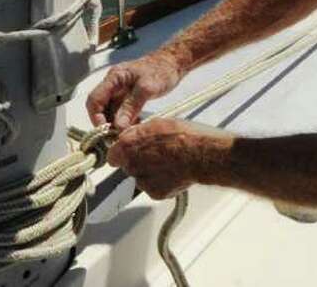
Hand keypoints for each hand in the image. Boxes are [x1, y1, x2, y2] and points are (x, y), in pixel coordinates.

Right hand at [86, 50, 182, 129]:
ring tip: (126, 134)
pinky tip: (134, 126)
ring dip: (115, 124)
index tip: (105, 132)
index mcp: (114, 78)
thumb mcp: (147, 88)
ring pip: (110, 111)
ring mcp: (120, 91)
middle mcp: (113, 84)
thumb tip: (117, 126)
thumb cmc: (161, 70)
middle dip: (105, 123)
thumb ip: (131, 106)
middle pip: (100, 107)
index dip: (96, 117)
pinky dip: (124, 121)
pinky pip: (121, 112)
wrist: (173, 63)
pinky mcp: (128, 97)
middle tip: (115, 137)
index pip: (94, 99)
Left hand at [107, 118, 229, 198]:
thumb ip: (137, 132)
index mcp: (129, 145)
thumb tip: (129, 135)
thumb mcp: (157, 124)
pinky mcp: (155, 193)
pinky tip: (171, 172)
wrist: (203, 155)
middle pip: (127, 165)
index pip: (113, 154)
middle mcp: (132, 164)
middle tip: (154, 154)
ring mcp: (143, 181)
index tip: (128, 150)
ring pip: (139, 177)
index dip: (121, 151)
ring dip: (148, 172)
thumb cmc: (183, 136)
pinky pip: (151, 187)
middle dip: (136, 161)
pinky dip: (159, 182)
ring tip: (167, 162)